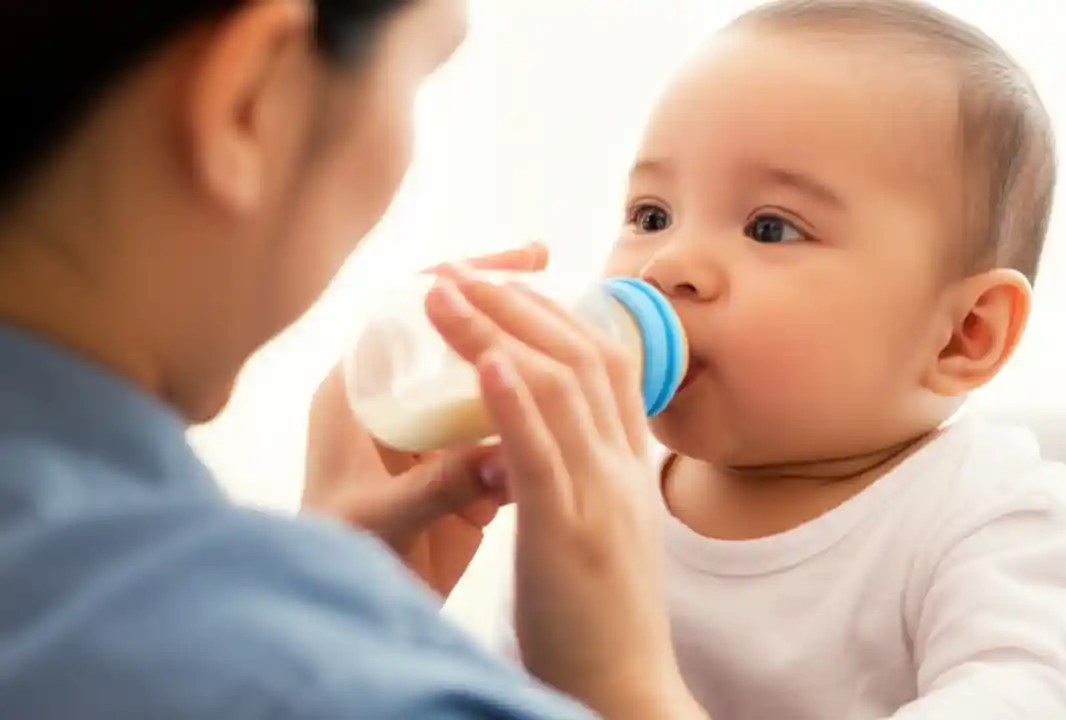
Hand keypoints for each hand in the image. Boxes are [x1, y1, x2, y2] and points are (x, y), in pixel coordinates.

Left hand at [302, 244, 547, 596]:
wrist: (343, 618)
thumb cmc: (338, 561)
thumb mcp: (381, 521)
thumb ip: (437, 486)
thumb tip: (504, 458)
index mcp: (354, 394)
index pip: (401, 308)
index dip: (454, 275)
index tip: (504, 259)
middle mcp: (388, 401)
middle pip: (442, 327)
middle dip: (492, 296)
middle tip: (544, 261)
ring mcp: (423, 433)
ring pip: (474, 371)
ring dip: (515, 348)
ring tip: (565, 322)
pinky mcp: (452, 467)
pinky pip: (494, 420)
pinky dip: (526, 405)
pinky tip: (566, 392)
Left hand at [426, 267, 703, 717]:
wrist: (627, 688)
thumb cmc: (606, 618)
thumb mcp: (605, 530)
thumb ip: (588, 478)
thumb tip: (561, 440)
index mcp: (629, 461)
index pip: (603, 355)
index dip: (559, 307)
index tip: (518, 274)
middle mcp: (623, 465)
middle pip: (581, 351)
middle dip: (517, 300)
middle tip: (462, 267)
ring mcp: (602, 493)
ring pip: (557, 384)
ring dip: (498, 329)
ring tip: (448, 291)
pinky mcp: (567, 529)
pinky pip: (538, 449)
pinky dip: (511, 399)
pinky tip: (481, 361)